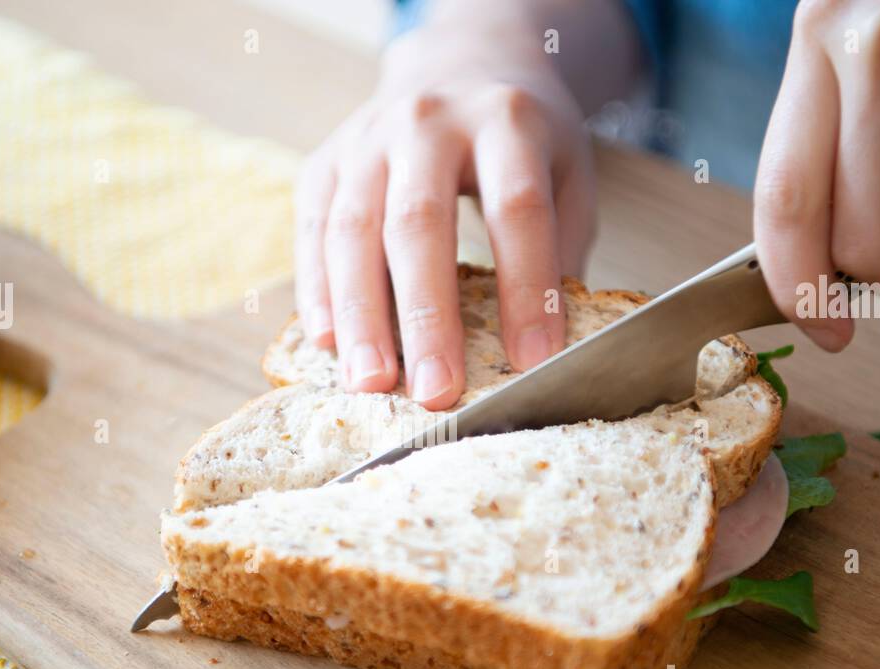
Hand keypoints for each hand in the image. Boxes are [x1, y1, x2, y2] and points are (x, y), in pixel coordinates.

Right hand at [295, 19, 600, 409]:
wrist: (457, 65)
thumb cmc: (520, 139)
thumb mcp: (566, 173)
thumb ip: (560, 247)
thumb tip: (544, 345)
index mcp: (505, 119)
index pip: (516, 207)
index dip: (526, 286)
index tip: (532, 359)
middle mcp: (428, 121)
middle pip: (419, 222)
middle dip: (426, 316)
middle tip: (434, 391)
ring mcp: (366, 138)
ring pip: (352, 229)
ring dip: (359, 315)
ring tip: (371, 383)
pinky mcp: (324, 161)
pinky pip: (312, 230)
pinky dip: (316, 290)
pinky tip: (327, 343)